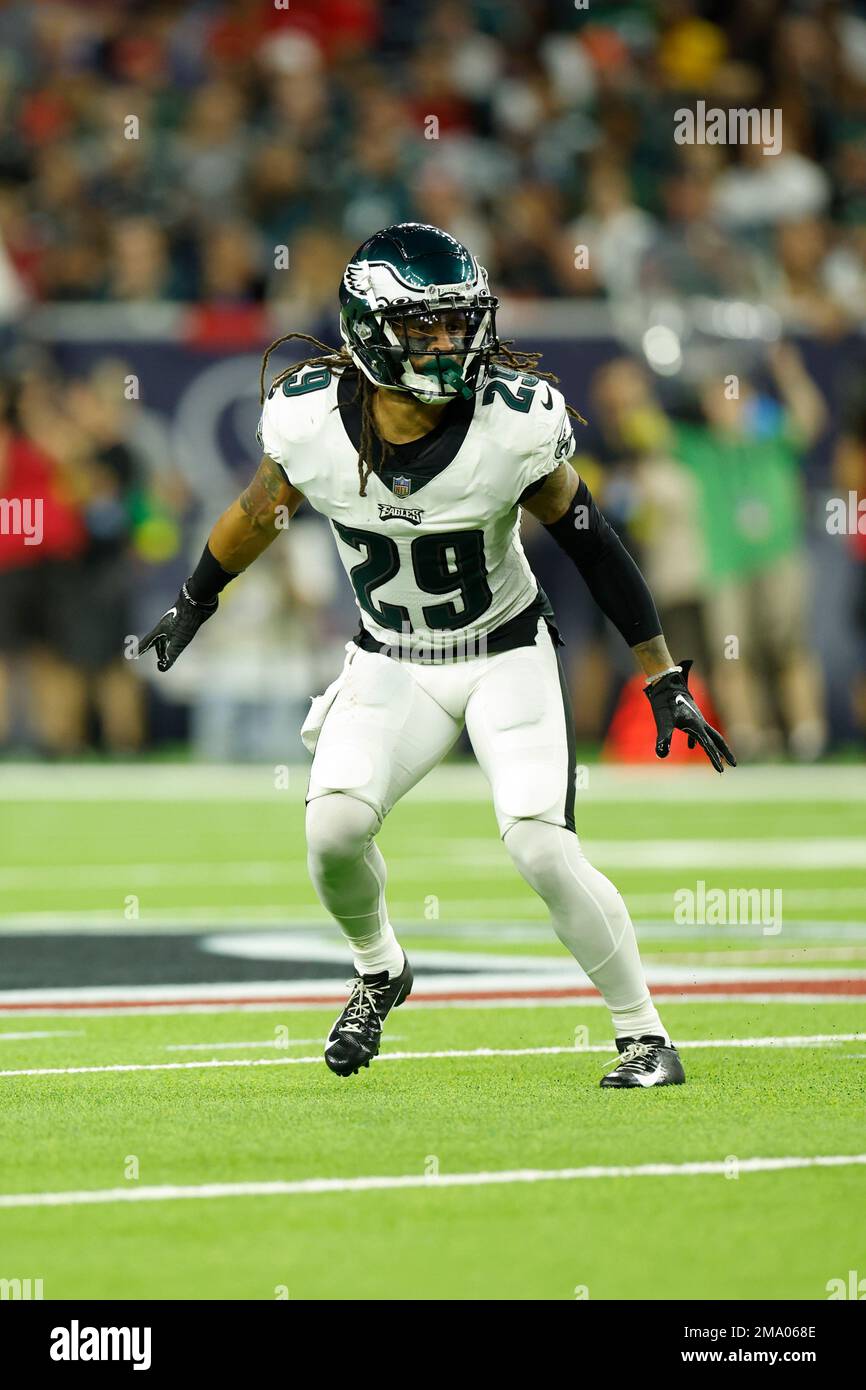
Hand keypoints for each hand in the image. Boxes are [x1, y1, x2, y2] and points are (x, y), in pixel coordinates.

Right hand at [138, 583, 216, 671]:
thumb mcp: (178, 640)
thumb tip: (161, 669)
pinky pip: (178, 631)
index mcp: (162, 629)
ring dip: (167, 645)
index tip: (133, 655)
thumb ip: (170, 655)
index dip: (141, 649)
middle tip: (159, 660)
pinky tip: (182, 637)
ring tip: (168, 651)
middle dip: (158, 651)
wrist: (198, 599)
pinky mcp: (186, 619)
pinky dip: (177, 637)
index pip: (148, 642)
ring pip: (169, 636)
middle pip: (159, 641)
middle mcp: (167, 626)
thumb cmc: (186, 620)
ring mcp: (176, 622)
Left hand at [644, 659, 735, 773]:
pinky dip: (696, 740)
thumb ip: (663, 738)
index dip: (714, 759)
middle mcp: (700, 722)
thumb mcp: (663, 721)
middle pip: (717, 739)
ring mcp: (695, 719)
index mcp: (697, 725)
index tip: (721, 771)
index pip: (708, 745)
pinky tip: (692, 746)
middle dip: (725, 752)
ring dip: (714, 746)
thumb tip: (661, 754)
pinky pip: (696, 731)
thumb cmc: (664, 702)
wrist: (666, 683)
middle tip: (734, 764)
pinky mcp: (688, 717)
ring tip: (719, 758)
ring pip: (709, 735)